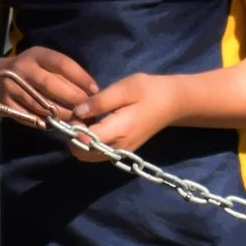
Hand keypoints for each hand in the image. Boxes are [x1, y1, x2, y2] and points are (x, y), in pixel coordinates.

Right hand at [0, 47, 95, 127]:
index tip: (94, 90)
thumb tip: (91, 92)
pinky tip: (54, 124)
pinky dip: (44, 122)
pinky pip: (29, 116)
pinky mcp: (5, 104)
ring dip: (60, 114)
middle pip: (50, 84)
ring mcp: (10, 86)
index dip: (80, 78)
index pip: (62, 64)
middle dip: (72, 98)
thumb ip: (65, 74)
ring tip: (74, 120)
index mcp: (36, 54)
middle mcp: (21, 68)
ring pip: (40, 103)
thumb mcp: (47, 63)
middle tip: (85, 109)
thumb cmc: (34, 70)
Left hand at [68, 72, 185, 158]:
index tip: (75, 112)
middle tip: (80, 115)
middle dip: (74, 136)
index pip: (84, 142)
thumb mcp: (125, 89)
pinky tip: (95, 123)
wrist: (173, 103)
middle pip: (82, 154)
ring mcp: (120, 152)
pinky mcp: (122, 151)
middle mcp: (118, 148)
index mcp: (118, 131)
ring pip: (88, 156)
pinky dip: (90, 143)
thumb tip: (77, 111)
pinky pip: (98, 153)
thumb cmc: (150, 91)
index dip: (73, 129)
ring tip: (88, 118)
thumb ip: (100, 102)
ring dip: (81, 140)